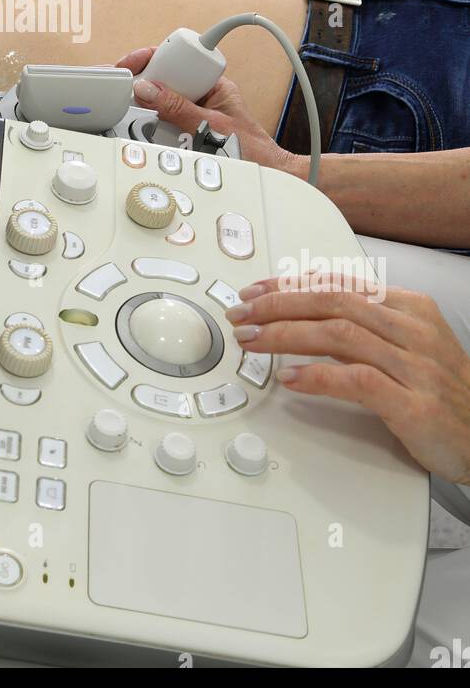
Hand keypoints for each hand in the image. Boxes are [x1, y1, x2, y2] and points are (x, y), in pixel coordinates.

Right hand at [116, 46, 299, 174]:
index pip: (177, 60)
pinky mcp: (188, 132)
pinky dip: (159, 133)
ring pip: (162, 107)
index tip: (130, 67)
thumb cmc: (253, 150)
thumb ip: (178, 109)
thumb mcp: (210, 126)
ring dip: (155, 118)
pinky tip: (164, 141)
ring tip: (158, 129)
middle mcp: (202, 96)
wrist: (267, 175)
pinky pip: (165, 126)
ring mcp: (194, 114)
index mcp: (212, 84)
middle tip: (136, 101)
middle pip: (164, 83)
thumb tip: (147, 90)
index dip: (153, 60)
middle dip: (149, 93)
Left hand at [226, 276, 469, 483]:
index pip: (339, 283)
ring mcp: (415, 366)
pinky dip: (320, 376)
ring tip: (253, 340)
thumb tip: (305, 315)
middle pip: (332, 302)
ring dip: (286, 334)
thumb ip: (364, 326)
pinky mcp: (414, 404)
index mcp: (410, 308)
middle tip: (242, 314)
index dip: (289, 284)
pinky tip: (291, 378)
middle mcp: (412, 330)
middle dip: (278, 304)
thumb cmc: (444, 393)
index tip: (255, 291)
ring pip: (339, 334)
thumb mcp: (408, 345)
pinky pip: (358, 381)